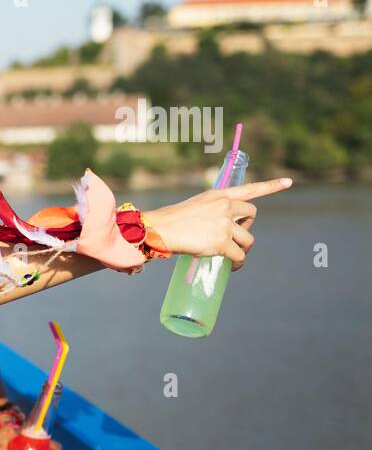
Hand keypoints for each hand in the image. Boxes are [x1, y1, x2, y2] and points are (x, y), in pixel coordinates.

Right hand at [144, 177, 291, 270]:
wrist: (160, 229)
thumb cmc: (171, 220)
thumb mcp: (195, 206)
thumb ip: (212, 211)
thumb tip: (219, 228)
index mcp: (219, 195)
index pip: (250, 188)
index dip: (271, 186)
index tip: (289, 182)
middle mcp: (225, 206)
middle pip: (252, 215)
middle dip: (247, 227)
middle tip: (236, 237)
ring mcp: (225, 224)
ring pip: (247, 239)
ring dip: (242, 249)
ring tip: (233, 256)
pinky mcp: (221, 242)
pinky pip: (239, 255)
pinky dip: (239, 263)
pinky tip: (234, 266)